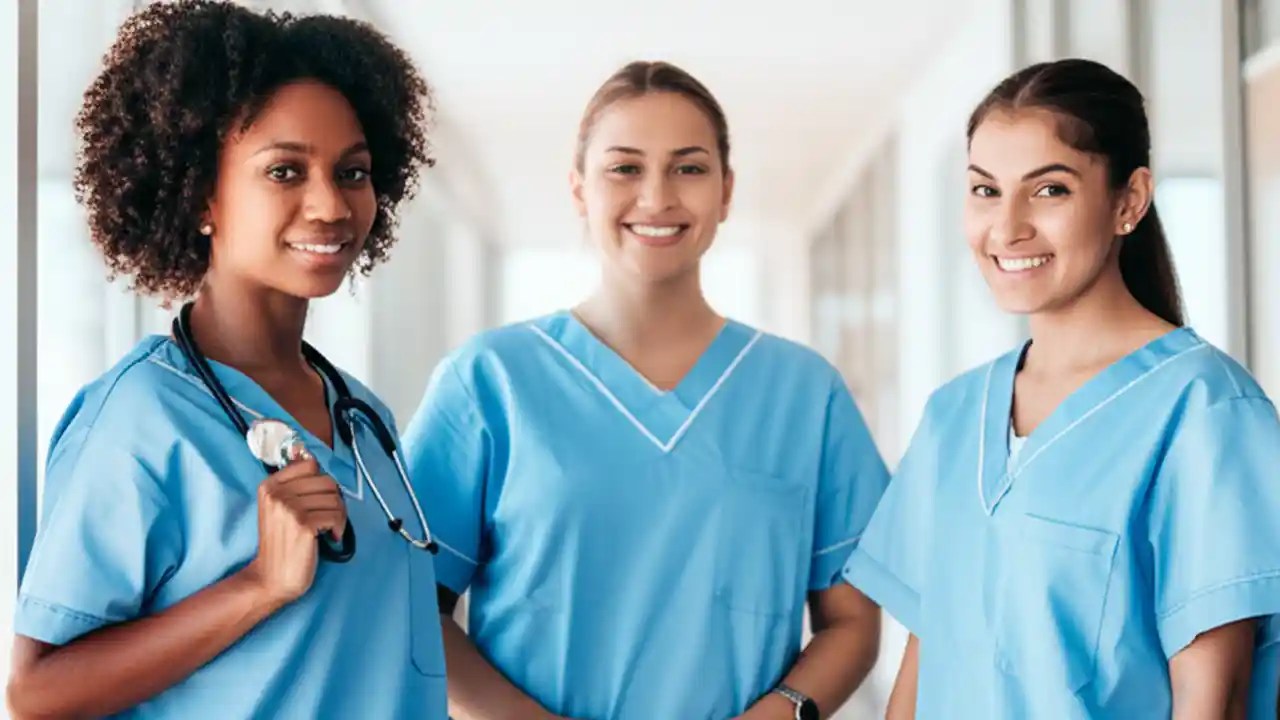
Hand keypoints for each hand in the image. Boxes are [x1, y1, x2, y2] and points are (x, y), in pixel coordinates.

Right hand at [240, 457, 347, 605]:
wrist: (271, 578)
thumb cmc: (282, 542)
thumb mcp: (280, 507)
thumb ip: (294, 481)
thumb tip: (302, 449)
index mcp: (269, 485)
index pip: (310, 464)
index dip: (322, 483)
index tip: (318, 500)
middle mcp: (277, 494)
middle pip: (327, 480)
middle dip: (334, 500)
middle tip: (328, 518)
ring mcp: (289, 509)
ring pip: (335, 497)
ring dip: (338, 516)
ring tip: (327, 529)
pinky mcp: (303, 525)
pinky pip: (336, 515)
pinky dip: (339, 527)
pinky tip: (330, 537)